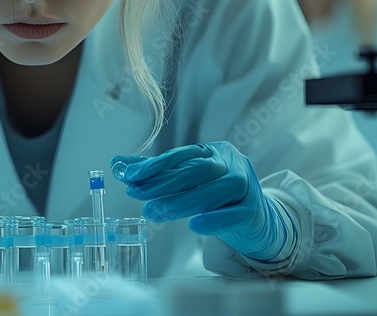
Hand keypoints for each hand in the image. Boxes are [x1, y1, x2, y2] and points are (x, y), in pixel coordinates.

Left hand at [112, 142, 296, 262]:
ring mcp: (246, 186)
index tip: (129, 176)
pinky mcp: (253, 212)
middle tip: (137, 195)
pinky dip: (214, 219)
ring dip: (181, 202)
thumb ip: (156, 172)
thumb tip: (119, 164)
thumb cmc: (218, 197)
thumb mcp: (189, 181)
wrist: (257, 219)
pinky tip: (194, 225)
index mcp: (214, 152)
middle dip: (164, 183)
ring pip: (214, 190)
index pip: (182, 155)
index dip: (155, 165)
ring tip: (153, 212)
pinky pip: (234, 214)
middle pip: (197, 170)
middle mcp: (231, 164)